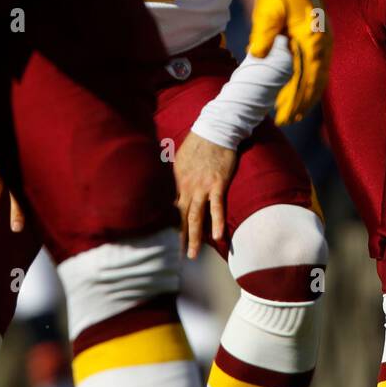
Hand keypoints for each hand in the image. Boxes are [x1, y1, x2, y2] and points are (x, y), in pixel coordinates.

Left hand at [174, 131, 236, 258]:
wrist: (215, 129)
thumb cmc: (198, 142)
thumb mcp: (180, 159)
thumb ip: (178, 176)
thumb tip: (174, 188)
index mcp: (177, 182)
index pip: (171, 209)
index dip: (169, 226)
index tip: (167, 241)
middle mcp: (187, 187)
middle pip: (181, 217)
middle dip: (179, 239)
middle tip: (176, 257)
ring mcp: (202, 187)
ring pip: (196, 217)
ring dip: (194, 237)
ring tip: (193, 254)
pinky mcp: (217, 184)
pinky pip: (216, 206)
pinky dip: (217, 222)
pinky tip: (217, 237)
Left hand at [248, 0, 330, 123]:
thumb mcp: (268, 8)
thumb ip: (264, 31)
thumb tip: (257, 54)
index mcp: (312, 39)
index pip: (308, 77)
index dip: (298, 99)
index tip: (286, 116)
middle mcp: (322, 44)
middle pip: (316, 82)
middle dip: (302, 103)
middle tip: (287, 121)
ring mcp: (323, 42)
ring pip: (318, 76)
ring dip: (306, 96)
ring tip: (292, 114)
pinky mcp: (318, 40)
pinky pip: (316, 67)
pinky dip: (308, 82)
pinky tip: (295, 91)